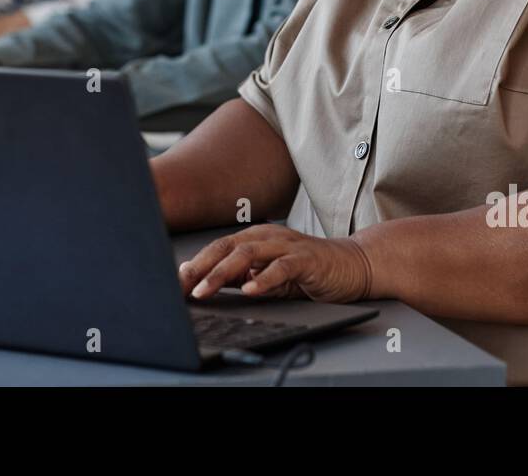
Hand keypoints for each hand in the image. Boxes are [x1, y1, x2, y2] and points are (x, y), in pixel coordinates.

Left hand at [177, 223, 372, 303]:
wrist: (354, 265)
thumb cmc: (309, 270)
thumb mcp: (268, 275)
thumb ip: (241, 276)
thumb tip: (204, 281)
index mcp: (255, 238)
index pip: (217, 249)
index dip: (194, 266)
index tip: (174, 285)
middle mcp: (267, 237)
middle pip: (226, 247)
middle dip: (200, 268)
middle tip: (180, 288)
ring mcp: (287, 245)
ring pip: (247, 254)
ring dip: (222, 273)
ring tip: (205, 290)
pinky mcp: (307, 259)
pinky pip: (282, 267)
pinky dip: (264, 279)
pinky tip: (250, 290)